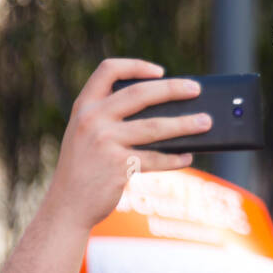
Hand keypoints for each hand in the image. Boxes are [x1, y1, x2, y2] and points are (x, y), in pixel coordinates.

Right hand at [43, 58, 212, 231]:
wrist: (66, 206)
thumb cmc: (85, 168)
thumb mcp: (87, 134)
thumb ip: (114, 118)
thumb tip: (168, 110)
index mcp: (84, 106)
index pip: (107, 70)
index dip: (136, 66)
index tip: (160, 71)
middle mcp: (91, 119)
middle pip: (140, 93)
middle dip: (173, 89)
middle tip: (196, 89)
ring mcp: (104, 142)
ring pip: (155, 127)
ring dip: (185, 124)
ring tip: (205, 122)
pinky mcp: (118, 165)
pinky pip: (156, 158)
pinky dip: (175, 158)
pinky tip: (188, 156)